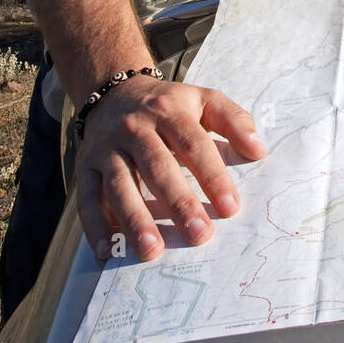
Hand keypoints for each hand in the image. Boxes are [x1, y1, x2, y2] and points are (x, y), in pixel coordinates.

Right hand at [76, 73, 265, 262]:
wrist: (115, 91)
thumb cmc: (169, 105)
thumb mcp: (204, 99)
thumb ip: (234, 120)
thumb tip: (258, 150)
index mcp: (169, 110)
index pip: (193, 144)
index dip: (212, 175)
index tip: (230, 208)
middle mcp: (135, 128)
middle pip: (157, 167)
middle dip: (179, 203)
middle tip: (200, 236)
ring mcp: (107, 148)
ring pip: (120, 185)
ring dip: (135, 219)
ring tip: (153, 251)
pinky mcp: (85, 166)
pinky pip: (86, 197)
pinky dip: (95, 225)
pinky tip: (107, 251)